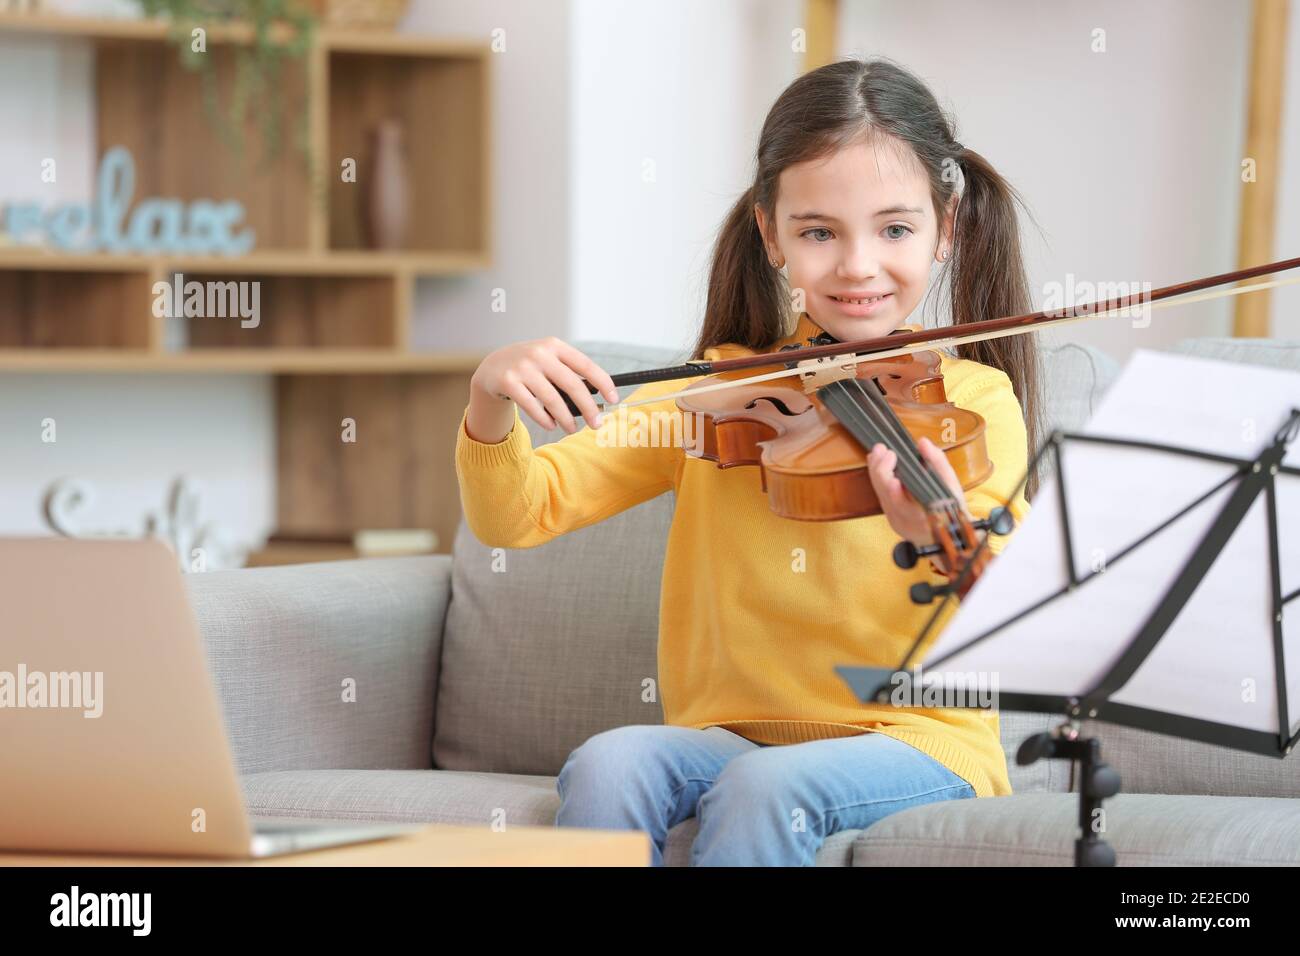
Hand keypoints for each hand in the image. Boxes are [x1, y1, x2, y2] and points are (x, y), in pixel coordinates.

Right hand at [469, 337, 619, 438]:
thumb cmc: (531, 367)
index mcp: (555, 346)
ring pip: (552, 399)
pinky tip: (552, 425)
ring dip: (566, 418)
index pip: (585, 364)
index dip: (603, 382)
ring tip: (572, 429)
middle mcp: (539, 353)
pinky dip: (545, 419)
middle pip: (572, 385)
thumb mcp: (549, 361)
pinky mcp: (508, 382)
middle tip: (597, 424)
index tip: (613, 399)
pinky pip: (532, 406)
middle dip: (588, 408)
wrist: (492, 366)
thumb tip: (595, 401)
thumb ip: (569, 374)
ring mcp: (522, 367)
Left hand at [866, 437, 969, 550]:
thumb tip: (923, 442)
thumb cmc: (951, 510)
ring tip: (879, 451)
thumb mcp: (951, 486)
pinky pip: (880, 496)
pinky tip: (877, 462)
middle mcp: (909, 523)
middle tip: (885, 451)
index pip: (908, 509)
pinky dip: (877, 478)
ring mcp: (897, 522)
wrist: (946, 536)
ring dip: (877, 472)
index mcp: (927, 519)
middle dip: (883, 474)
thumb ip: (938, 463)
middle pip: (889, 500)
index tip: (894, 476)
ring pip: (881, 496)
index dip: (897, 495)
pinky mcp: (890, 517)